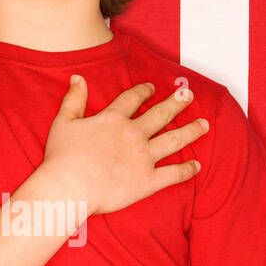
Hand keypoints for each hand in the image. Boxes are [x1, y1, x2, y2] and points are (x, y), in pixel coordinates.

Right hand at [41, 76, 208, 217]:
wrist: (68, 188)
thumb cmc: (61, 158)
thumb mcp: (63, 122)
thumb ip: (73, 99)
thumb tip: (77, 77)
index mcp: (114, 119)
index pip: (133, 98)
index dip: (144, 91)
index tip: (152, 88)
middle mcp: (134, 134)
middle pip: (161, 114)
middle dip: (177, 103)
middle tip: (188, 96)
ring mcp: (144, 158)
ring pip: (174, 140)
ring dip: (191, 131)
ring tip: (204, 124)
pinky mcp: (148, 181)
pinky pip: (173, 174)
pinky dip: (187, 170)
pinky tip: (197, 165)